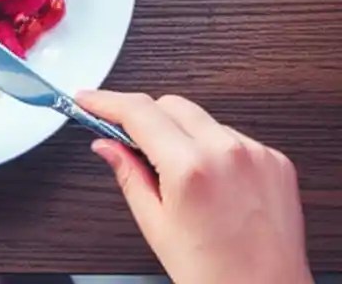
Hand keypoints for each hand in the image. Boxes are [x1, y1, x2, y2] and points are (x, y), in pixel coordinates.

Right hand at [79, 91, 311, 283]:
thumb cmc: (215, 274)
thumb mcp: (156, 225)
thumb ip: (128, 175)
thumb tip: (106, 146)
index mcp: (192, 169)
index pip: (138, 112)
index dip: (106, 101)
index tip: (89, 100)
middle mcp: (228, 153)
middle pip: (170, 104)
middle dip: (143, 116)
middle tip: (125, 139)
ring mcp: (257, 155)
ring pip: (202, 119)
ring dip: (180, 132)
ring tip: (175, 173)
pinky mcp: (276, 161)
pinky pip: (232, 137)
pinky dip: (212, 148)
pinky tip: (208, 179)